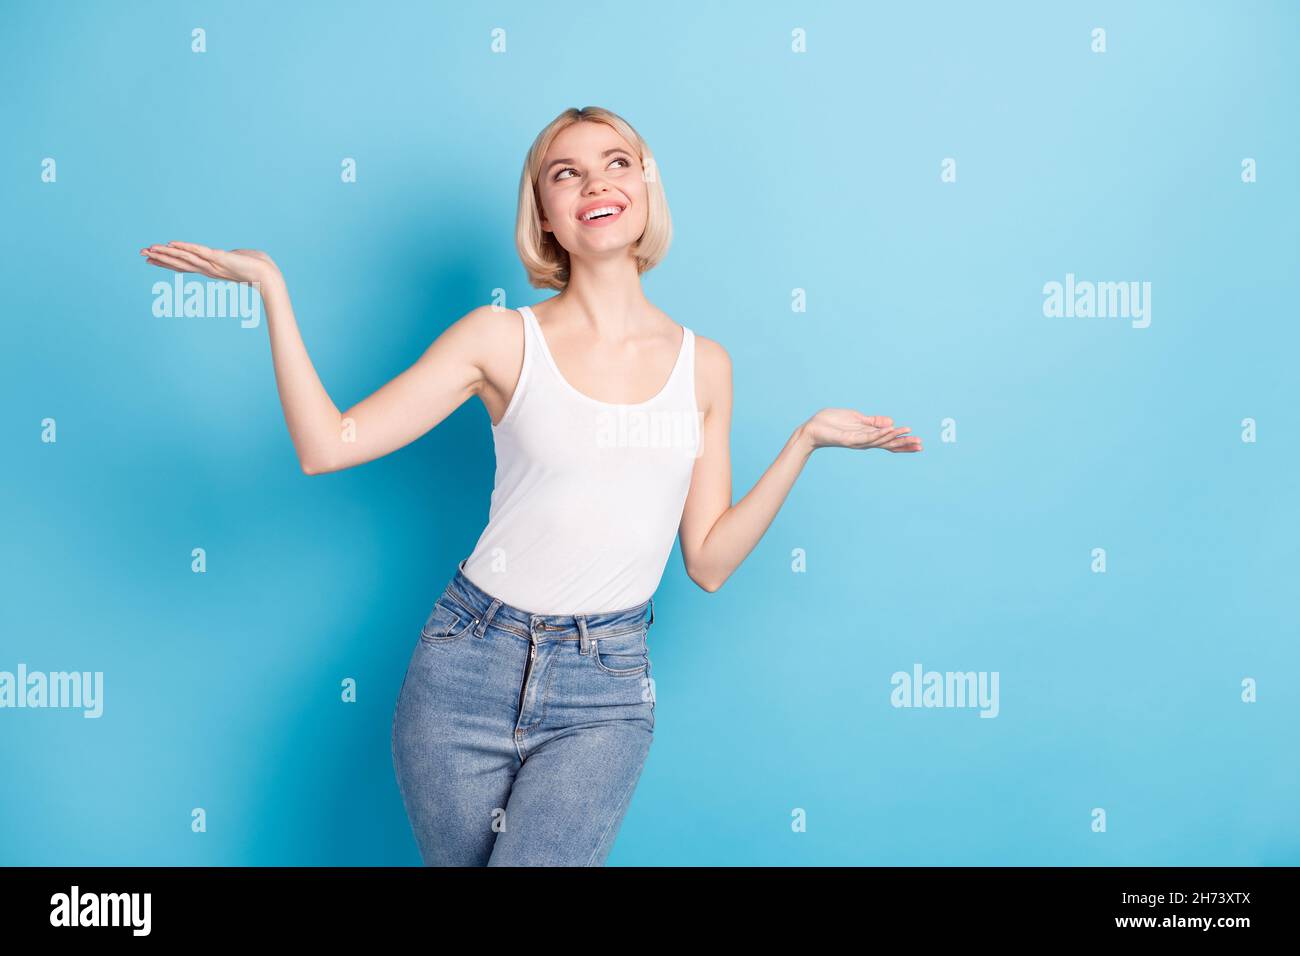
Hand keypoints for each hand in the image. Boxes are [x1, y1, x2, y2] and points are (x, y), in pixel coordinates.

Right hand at [139, 241, 279, 285]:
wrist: (270, 277)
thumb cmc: (261, 268)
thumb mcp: (243, 258)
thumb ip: (235, 255)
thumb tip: (236, 253)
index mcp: (212, 268)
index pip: (186, 264)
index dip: (169, 261)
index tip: (152, 258)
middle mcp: (209, 268)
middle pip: (180, 262)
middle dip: (160, 258)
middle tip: (141, 254)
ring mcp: (213, 264)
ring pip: (184, 258)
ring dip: (166, 253)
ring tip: (149, 250)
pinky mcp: (219, 258)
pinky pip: (199, 252)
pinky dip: (185, 248)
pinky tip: (171, 244)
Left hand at [798, 408, 922, 452]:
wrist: (813, 427)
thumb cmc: (832, 423)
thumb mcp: (857, 419)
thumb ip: (874, 421)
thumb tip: (892, 422)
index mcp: (867, 436)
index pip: (889, 440)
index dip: (903, 442)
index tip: (918, 442)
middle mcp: (865, 441)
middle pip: (889, 444)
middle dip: (904, 444)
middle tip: (921, 445)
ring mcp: (858, 441)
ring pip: (881, 440)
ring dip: (896, 436)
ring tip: (909, 432)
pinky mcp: (850, 439)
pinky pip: (868, 436)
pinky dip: (880, 433)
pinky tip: (891, 429)